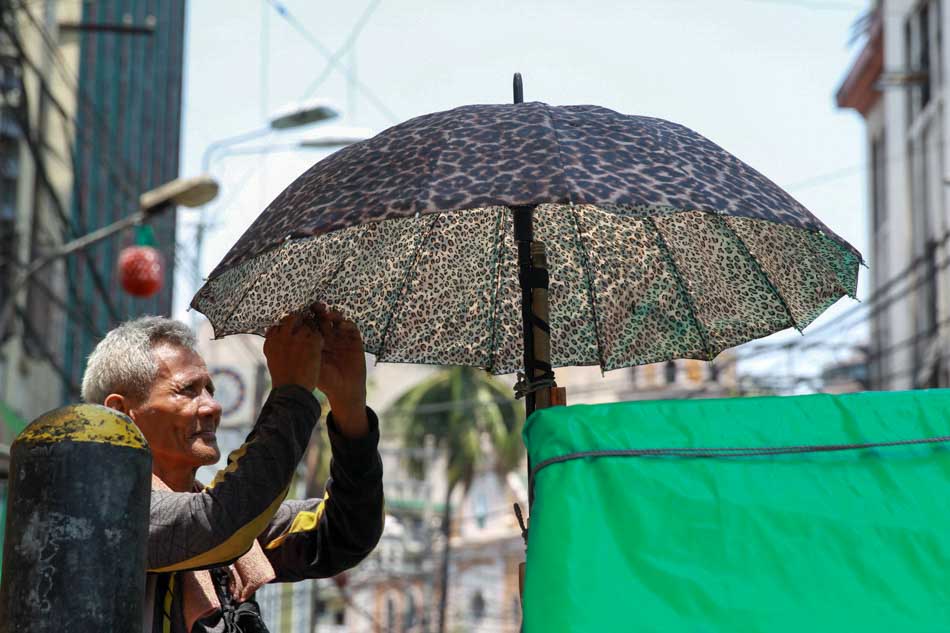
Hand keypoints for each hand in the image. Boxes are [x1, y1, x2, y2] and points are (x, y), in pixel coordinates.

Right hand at [263, 312, 323, 391]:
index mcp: (271, 341)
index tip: (290, 334)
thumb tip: (280, 341)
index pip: (277, 326)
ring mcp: (297, 337)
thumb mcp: (274, 362)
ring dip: (310, 334)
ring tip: (312, 346)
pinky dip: (319, 342)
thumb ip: (277, 347)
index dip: (285, 328)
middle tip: (304, 330)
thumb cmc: (284, 381)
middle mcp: (283, 335)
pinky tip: (318, 351)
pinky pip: (317, 335)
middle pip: (291, 319)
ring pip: (306, 326)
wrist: (292, 391)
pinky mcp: (312, 341)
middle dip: (298, 322)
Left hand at [312, 303, 368, 438]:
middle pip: (322, 318)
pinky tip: (342, 325)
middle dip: (318, 311)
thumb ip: (302, 350)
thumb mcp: (310, 364)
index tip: (302, 312)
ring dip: (333, 314)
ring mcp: (341, 337)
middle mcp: (328, 336)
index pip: (311, 324)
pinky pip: (351, 327)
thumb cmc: (325, 380)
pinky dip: (347, 324)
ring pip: (337, 319)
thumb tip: (283, 336)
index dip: (307, 317)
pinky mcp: (354, 340)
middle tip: (314, 306)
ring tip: (328, 315)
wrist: (344, 390)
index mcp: (315, 341)